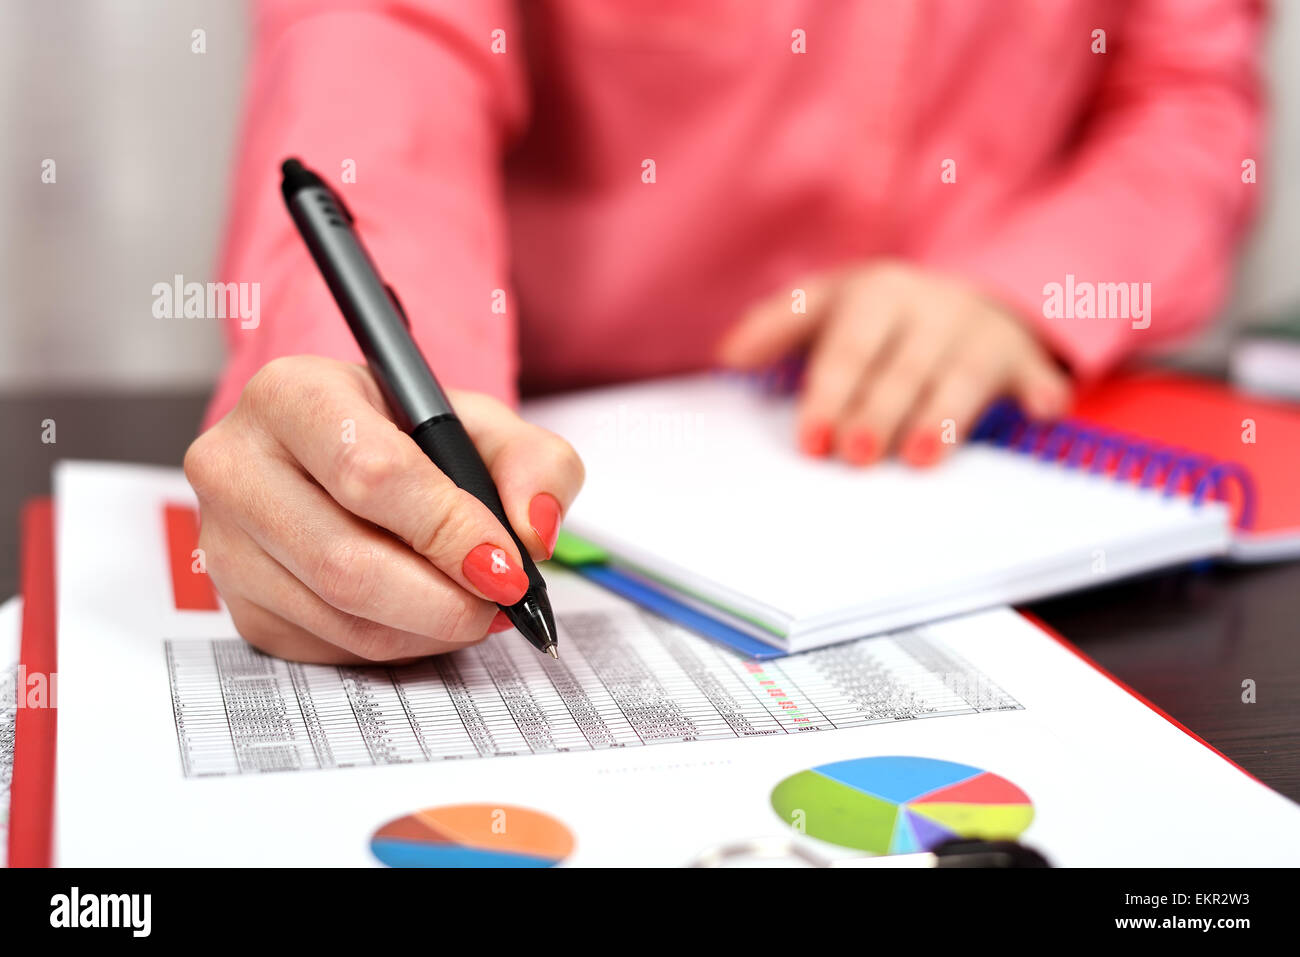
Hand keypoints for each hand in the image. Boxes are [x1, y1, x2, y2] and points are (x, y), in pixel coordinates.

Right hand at [184, 356, 583, 663]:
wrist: (344, 459)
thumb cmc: (408, 436)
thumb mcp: (483, 425)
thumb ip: (534, 463)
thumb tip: (533, 533)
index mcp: (291, 394)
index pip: (370, 472)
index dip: (448, 529)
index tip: (506, 563)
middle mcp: (236, 465)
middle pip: (346, 562)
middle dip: (444, 598)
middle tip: (501, 600)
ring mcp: (225, 543)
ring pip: (341, 616)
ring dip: (429, 627)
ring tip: (474, 605)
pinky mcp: (240, 605)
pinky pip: (331, 648)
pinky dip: (400, 644)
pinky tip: (426, 614)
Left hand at [718, 261, 1070, 465]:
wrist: (967, 286)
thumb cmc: (880, 310)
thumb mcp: (828, 302)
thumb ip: (777, 326)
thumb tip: (728, 354)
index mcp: (880, 294)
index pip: (850, 348)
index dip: (829, 394)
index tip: (811, 439)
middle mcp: (933, 310)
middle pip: (903, 368)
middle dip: (880, 412)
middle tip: (857, 455)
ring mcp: (979, 334)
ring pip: (961, 378)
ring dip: (945, 416)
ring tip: (921, 457)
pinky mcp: (1020, 357)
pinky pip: (1036, 374)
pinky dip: (1044, 391)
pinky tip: (1045, 409)